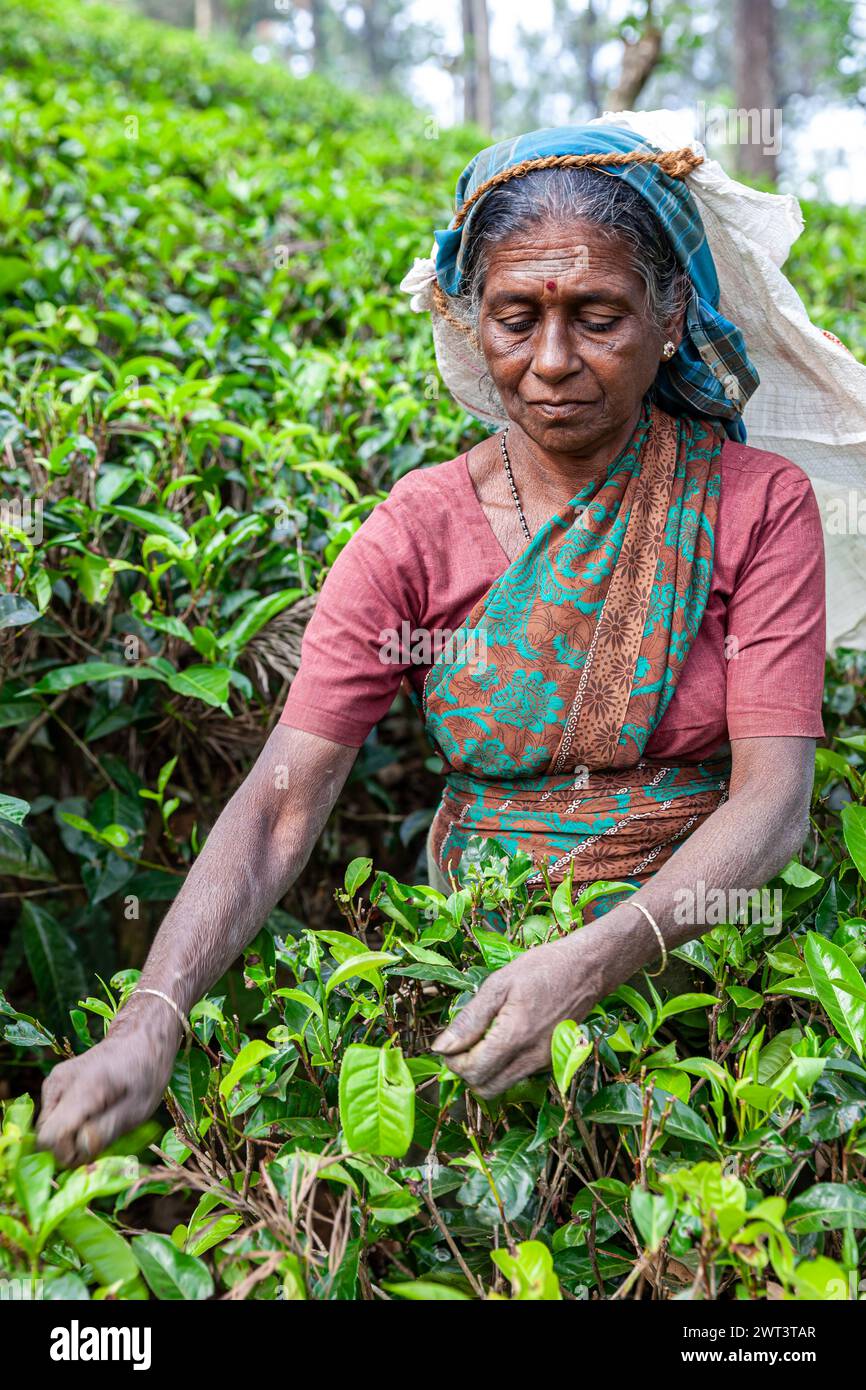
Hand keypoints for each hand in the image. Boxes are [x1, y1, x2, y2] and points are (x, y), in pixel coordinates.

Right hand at [37, 999, 179, 1166]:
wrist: (139, 1039)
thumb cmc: (145, 1074)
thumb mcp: (139, 1108)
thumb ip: (107, 1131)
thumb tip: (78, 1151)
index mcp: (84, 1087)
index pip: (50, 1137)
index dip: (68, 1154)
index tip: (94, 1149)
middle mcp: (61, 1082)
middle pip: (45, 1137)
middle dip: (70, 1147)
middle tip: (101, 1136)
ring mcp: (53, 1081)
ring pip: (46, 1130)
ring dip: (70, 1136)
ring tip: (100, 1120)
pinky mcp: (52, 1083)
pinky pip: (51, 1119)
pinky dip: (67, 1124)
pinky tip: (91, 1112)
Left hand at [432, 927, 614, 1097]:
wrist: (588, 968)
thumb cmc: (543, 968)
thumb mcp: (499, 984)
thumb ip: (470, 1019)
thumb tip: (442, 1046)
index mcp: (516, 1036)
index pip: (473, 1071)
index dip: (453, 1061)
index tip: (447, 1043)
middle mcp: (532, 1058)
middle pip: (486, 1088)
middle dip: (466, 1071)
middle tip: (461, 1044)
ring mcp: (545, 1063)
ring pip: (502, 1086)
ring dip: (484, 1070)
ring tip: (481, 1039)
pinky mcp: (552, 1061)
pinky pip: (518, 1076)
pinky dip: (502, 1066)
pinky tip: (502, 1038)